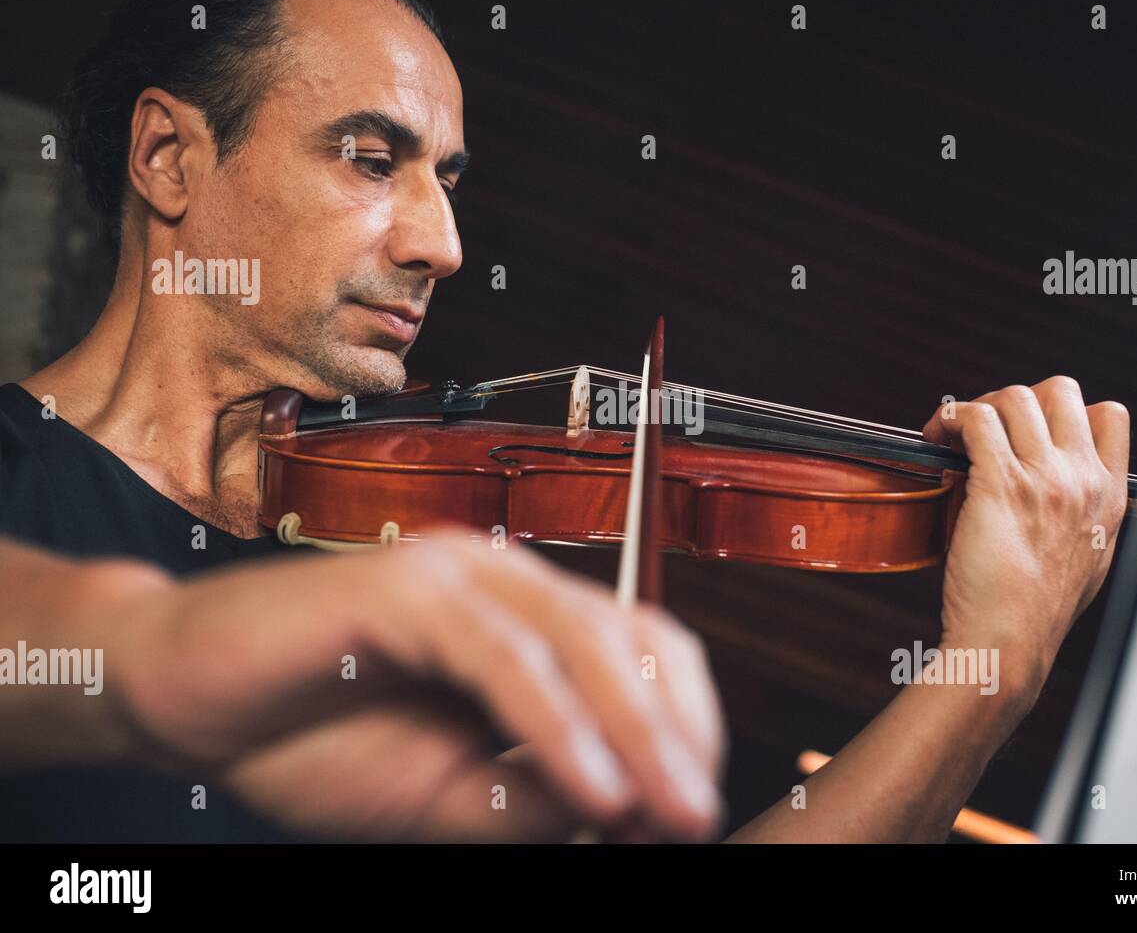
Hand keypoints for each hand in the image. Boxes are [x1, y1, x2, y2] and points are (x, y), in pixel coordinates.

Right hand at [103, 529, 724, 840]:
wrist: (182, 700)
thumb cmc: (310, 741)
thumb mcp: (445, 799)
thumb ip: (533, 796)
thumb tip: (628, 810)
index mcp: (525, 619)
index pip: (645, 652)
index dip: (683, 727)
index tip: (691, 810)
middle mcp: (503, 583)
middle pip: (633, 637)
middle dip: (675, 735)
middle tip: (694, 818)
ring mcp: (454, 577)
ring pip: (581, 636)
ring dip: (633, 731)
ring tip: (659, 813)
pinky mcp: (401, 590)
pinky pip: (501, 654)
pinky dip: (554, 723)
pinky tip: (590, 788)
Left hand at [921, 376, 1129, 700]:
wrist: (1007, 647)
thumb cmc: (1032, 614)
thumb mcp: (1086, 561)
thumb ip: (1080, 518)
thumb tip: (1053, 490)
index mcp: (1108, 497)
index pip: (1110, 416)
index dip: (1066, 410)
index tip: (1030, 430)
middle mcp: (1083, 480)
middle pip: (1061, 392)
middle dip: (1017, 399)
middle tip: (985, 428)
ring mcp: (1044, 479)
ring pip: (1014, 398)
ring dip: (977, 406)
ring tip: (952, 433)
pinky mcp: (1000, 484)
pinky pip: (976, 418)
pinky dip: (951, 417)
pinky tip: (938, 435)